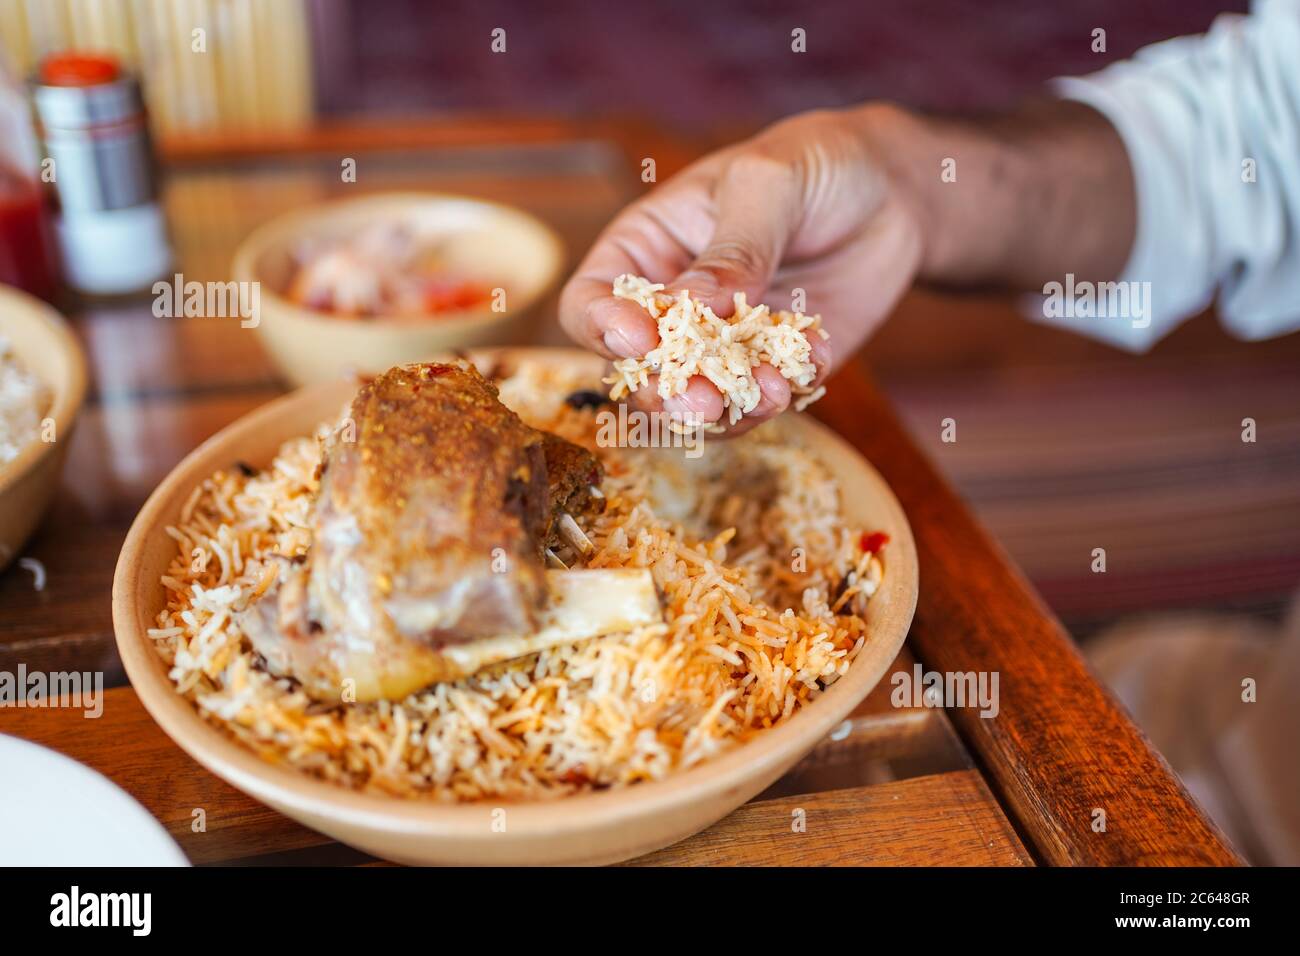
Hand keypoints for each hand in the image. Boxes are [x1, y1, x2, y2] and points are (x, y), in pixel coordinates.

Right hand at [559, 105, 924, 434]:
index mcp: (644, 251)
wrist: (892, 191)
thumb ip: (733, 248)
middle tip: (701, 400)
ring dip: (722, 411)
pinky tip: (806, 369)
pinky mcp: (771, 369)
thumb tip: (694, 307)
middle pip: (638, 369)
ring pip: (694, 400)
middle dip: (665, 390)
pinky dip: (776, 400)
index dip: (602, 326)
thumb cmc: (813, 164)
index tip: (640, 337)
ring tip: (766, 394)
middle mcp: (672, 307)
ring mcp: (722, 344)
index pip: (591, 301)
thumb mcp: (767, 185)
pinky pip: (758, 403)